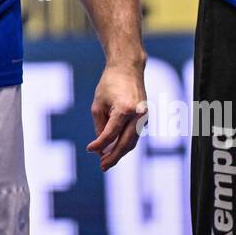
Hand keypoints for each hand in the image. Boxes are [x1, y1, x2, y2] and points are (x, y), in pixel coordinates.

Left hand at [86, 48, 147, 171]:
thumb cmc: (109, 84)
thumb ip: (100, 126)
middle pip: (126, 143)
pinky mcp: (145, 117)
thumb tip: (101, 147)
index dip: (100, 145)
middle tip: (103, 166)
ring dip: (120, 152)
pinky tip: (114, 149)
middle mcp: (138, 115)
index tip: (89, 150)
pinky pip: (134, 134)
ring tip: (106, 161)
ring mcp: (144, 117)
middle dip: (114, 157)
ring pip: (132, 141)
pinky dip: (125, 143)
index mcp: (125, 110)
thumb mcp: (98, 104)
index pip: (111, 134)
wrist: (128, 67)